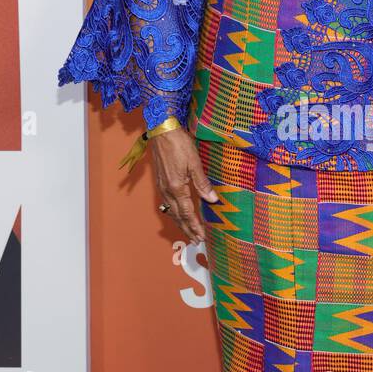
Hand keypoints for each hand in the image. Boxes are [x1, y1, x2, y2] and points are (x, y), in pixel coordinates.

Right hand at [148, 127, 217, 243]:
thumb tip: (212, 200)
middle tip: (195, 240)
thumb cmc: (179, 144)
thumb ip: (202, 183)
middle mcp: (167, 190)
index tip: (201, 237)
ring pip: (170, 210)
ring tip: (187, 231)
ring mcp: (162, 186)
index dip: (194, 226)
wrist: (162, 131)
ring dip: (179, 222)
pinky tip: (176, 213)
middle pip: (177, 215)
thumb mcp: (194, 163)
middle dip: (186, 229)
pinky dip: (173, 212)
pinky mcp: (160, 181)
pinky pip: (166, 202)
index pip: (187, 212)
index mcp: (177, 187)